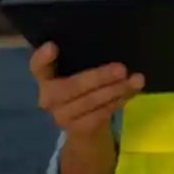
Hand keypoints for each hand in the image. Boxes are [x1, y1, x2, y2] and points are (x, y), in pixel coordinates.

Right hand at [30, 41, 144, 140]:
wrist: (85, 128)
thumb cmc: (83, 90)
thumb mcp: (81, 71)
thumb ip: (86, 59)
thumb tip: (116, 43)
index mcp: (45, 77)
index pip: (37, 67)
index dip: (42, 58)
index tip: (52, 46)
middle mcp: (47, 97)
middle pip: (71, 86)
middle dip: (99, 77)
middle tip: (121, 69)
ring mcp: (60, 116)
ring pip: (90, 102)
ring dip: (116, 90)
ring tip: (135, 80)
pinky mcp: (76, 130)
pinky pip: (98, 115)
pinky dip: (117, 102)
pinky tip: (129, 93)